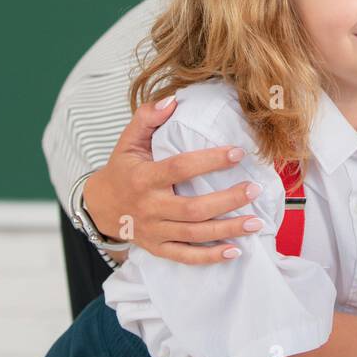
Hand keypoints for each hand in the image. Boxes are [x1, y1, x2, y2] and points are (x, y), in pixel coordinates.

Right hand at [81, 95, 264, 264]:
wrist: (100, 207)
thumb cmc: (122, 170)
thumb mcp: (128, 141)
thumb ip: (147, 117)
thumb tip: (173, 100)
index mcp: (144, 178)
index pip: (180, 168)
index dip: (210, 161)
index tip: (238, 153)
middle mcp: (150, 207)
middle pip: (193, 208)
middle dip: (227, 201)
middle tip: (254, 189)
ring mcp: (154, 230)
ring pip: (194, 234)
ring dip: (227, 230)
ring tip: (256, 222)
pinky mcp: (158, 248)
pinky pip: (186, 256)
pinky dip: (210, 256)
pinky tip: (235, 250)